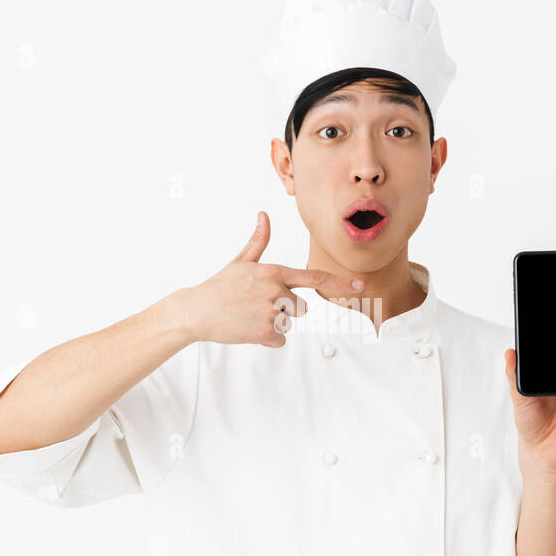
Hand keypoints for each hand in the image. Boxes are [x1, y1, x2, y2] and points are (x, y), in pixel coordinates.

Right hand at [181, 211, 362, 346]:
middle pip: (302, 306)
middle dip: (285, 308)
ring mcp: (272, 312)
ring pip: (289, 322)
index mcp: (273, 271)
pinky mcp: (266, 332)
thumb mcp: (240, 262)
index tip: (359, 285)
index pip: (312, 276)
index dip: (338, 281)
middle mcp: (276, 290)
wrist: (196, 312)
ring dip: (274, 323)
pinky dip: (267, 338)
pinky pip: (280, 340)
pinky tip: (248, 328)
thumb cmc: (219, 286)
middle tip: (258, 306)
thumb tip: (263, 215)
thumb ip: (258, 241)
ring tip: (250, 316)